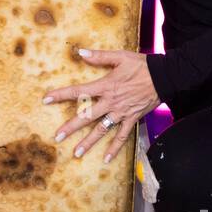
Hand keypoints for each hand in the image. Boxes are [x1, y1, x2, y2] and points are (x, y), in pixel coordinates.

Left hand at [42, 47, 160, 162]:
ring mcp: (121, 113)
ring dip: (89, 142)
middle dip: (71, 127)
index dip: (61, 95)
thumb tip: (80, 52)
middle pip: (87, 116)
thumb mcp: (120, 57)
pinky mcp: (132, 119)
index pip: (79, 91)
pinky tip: (106, 159)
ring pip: (102, 130)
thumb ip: (99, 56)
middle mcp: (111, 102)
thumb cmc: (141, 65)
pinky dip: (115, 148)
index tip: (46, 99)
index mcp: (105, 86)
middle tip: (57, 137)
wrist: (165, 77)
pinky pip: (122, 136)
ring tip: (76, 153)